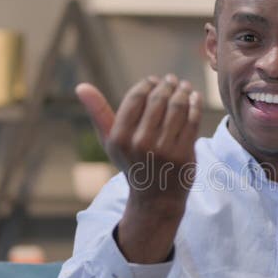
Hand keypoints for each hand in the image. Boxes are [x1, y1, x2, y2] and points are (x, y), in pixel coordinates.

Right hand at [76, 74, 202, 262]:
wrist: (155, 198)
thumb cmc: (132, 162)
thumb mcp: (111, 141)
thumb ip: (98, 113)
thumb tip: (81, 87)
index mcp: (119, 138)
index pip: (135, 99)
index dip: (147, 85)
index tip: (154, 81)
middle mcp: (140, 144)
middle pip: (158, 101)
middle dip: (167, 85)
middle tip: (171, 80)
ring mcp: (163, 150)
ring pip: (177, 108)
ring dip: (183, 92)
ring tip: (184, 86)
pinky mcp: (183, 155)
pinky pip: (192, 121)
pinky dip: (195, 105)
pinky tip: (194, 97)